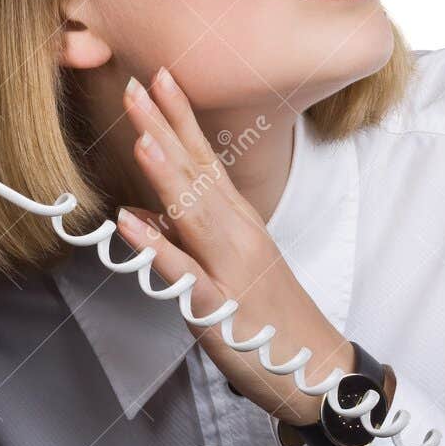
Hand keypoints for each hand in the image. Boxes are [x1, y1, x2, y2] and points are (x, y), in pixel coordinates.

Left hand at [111, 67, 352, 425]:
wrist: (315, 369)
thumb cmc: (268, 315)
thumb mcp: (222, 267)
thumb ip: (180, 237)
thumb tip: (137, 212)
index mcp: (237, 220)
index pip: (205, 158)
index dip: (180, 117)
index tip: (158, 77)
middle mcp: (236, 233)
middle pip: (196, 173)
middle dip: (165, 127)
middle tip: (136, 83)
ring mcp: (230, 267)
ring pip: (194, 213)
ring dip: (166, 172)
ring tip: (141, 134)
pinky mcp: (220, 306)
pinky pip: (184, 273)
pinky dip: (156, 245)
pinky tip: (129, 221)